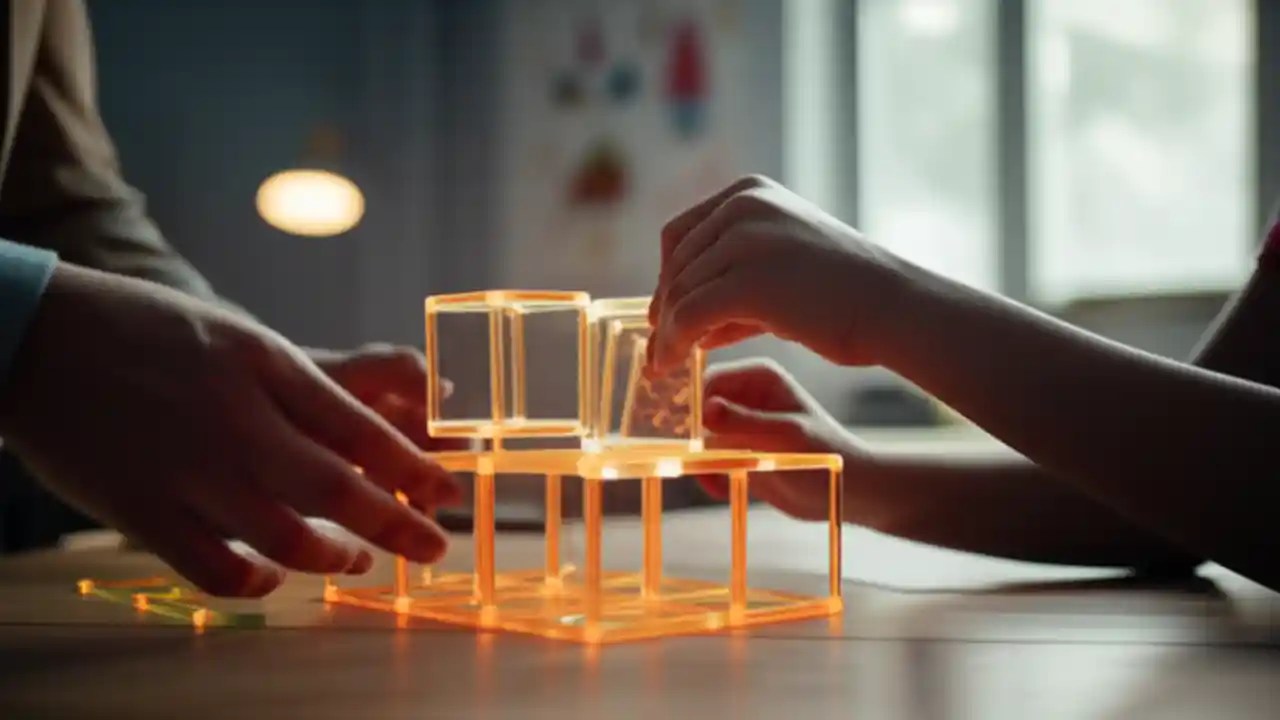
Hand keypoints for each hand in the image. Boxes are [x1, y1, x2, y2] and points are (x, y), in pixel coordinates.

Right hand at [0, 264, 458, 596]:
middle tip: (434, 547)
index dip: (413, 468)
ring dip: (333, 557)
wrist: (40, 339)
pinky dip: (256, 584)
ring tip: (356, 558)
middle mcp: (234, 420)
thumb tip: (400, 411)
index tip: (449, 493)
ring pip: (285, 539)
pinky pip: (215, 570)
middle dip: (399, 525)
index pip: (359, 428)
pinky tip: (274, 576)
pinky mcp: (143, 511)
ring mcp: (188, 470)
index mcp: (265, 367)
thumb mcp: (244, 337)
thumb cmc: (157, 333)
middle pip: (338, 489)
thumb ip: (312, 382)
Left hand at [648, 174, 903, 370]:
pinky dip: (672, 345)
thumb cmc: (845, 295)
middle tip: (658, 347)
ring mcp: (744, 240)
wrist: (895, 307)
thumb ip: (732, 279)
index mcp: (749, 192)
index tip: (664, 312)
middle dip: (664, 309)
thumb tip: (681, 317)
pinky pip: (689, 317)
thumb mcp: (781, 266)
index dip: (667, 277)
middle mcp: (742, 206)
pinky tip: (670, 365)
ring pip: (679, 293)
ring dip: (666, 333)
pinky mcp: (748, 281)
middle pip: (676, 265)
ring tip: (662, 363)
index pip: (681, 234)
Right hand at [698, 358, 864, 520]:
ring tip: (720, 479)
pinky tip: (725, 489)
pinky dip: (711, 478)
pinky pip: (709, 463)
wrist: (846, 488)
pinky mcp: (738, 454)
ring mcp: (739, 427)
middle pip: (698, 412)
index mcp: (757, 378)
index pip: (708, 382)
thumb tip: (705, 410)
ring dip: (703, 462)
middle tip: (701, 462)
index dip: (692, 406)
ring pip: (699, 441)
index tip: (688, 435)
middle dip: (694, 439)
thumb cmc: (824, 453)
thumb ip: (743, 422)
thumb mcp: (784, 435)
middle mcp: (744, 398)